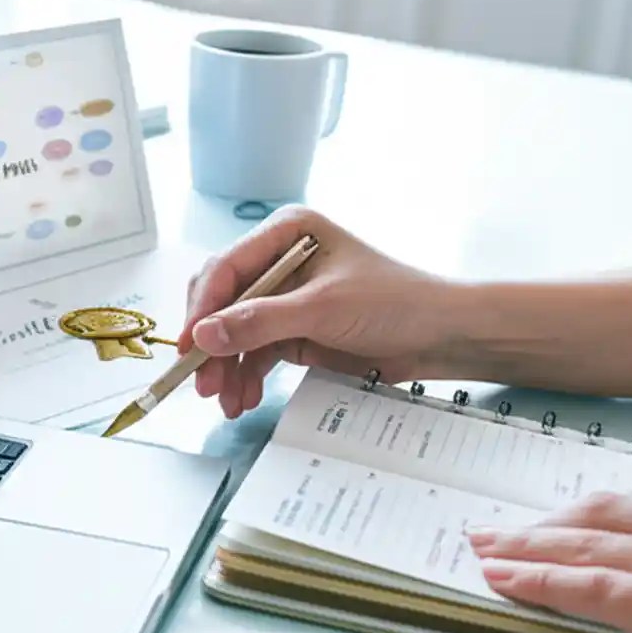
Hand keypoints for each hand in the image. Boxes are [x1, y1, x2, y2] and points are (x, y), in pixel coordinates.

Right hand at [178, 205, 459, 418]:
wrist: (443, 337)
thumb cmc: (396, 303)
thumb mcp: (322, 309)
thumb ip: (259, 321)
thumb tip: (203, 335)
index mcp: (286, 232)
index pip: (226, 268)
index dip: (202, 309)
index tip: (188, 347)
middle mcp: (279, 259)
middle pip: (223, 301)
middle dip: (211, 344)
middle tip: (201, 382)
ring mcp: (285, 296)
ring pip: (235, 331)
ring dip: (226, 366)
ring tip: (225, 400)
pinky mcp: (294, 329)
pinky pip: (255, 351)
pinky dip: (246, 375)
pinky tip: (243, 397)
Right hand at [468, 490, 631, 632]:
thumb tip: (583, 610)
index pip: (593, 588)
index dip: (537, 580)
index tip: (492, 574)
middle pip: (594, 543)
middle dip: (529, 541)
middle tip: (482, 540)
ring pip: (621, 510)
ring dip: (562, 515)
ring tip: (523, 525)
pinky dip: (617, 502)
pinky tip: (597, 507)